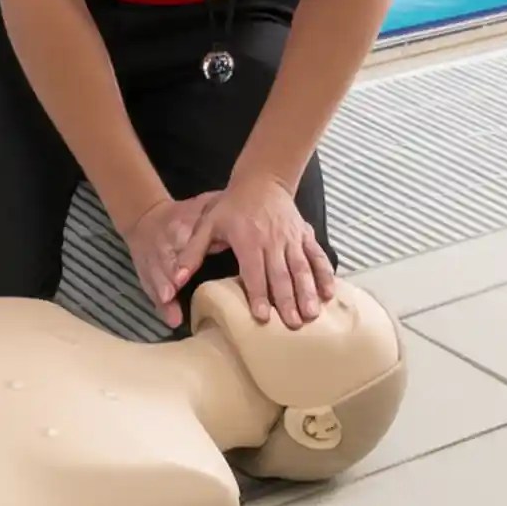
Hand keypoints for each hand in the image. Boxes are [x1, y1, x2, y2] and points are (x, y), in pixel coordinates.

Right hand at [121, 193, 220, 326]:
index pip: (180, 240)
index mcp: (178, 226)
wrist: (146, 220)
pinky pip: (152, 291)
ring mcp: (152, 261)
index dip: (181, 254)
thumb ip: (216, 207)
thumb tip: (238, 206)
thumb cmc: (184, 215)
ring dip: (162, 294)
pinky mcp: (147, 276)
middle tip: (171, 292)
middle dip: (166, 277)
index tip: (181, 271)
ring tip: (171, 311)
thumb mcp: (200, 205)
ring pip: (155, 278)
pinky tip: (172, 320)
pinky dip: (161, 307)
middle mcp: (162, 244)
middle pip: (162, 261)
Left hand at [177, 174, 334, 327]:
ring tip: (312, 315)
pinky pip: (316, 256)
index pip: (254, 271)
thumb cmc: (231, 206)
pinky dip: (324, 274)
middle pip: (281, 274)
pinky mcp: (304, 235)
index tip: (262, 316)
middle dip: (287, 301)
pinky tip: (330, 293)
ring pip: (302, 268)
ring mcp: (291, 238)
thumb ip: (192, 252)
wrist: (261, 181)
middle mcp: (272, 240)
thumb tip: (177, 278)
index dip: (259, 294)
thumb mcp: (207, 224)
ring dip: (308, 292)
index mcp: (248, 239)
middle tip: (292, 325)